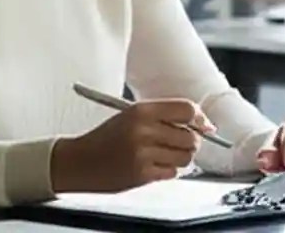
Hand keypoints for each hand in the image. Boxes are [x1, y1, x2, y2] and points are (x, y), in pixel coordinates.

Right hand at [51, 99, 212, 192]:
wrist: (80, 161)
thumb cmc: (108, 137)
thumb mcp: (133, 116)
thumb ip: (165, 116)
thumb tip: (204, 125)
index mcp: (142, 110)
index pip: (186, 109)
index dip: (200, 118)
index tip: (204, 126)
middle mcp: (143, 131)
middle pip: (191, 137)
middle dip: (192, 142)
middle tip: (181, 143)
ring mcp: (142, 154)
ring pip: (185, 157)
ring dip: (181, 158)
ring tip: (165, 155)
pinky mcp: (141, 175)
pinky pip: (172, 173)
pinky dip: (168, 170)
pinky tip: (154, 165)